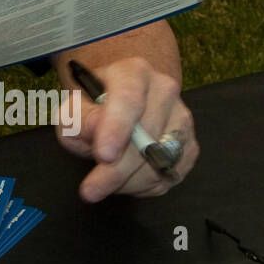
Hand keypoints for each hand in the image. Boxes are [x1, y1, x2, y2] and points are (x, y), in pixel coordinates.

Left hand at [56, 55, 198, 200]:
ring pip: (159, 162)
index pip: (129, 99)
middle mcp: (164, 91)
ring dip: (127, 181)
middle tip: (91, 190)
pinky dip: (144, 186)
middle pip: (145, 136)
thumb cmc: (94, 106)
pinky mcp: (190, 146)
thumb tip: (96, 129)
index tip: (103, 155)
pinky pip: (170, 176)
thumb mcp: (73, 107)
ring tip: (104, 180)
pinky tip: (125, 179)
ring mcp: (181, 119)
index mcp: (133, 73)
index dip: (117, 128)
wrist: (119, 106)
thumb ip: (77, 118)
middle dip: (116, 170)